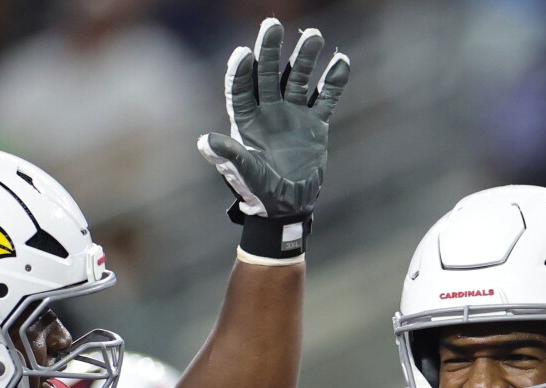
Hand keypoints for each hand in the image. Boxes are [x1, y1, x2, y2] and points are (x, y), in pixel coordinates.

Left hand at [197, 18, 350, 221]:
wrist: (288, 204)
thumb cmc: (259, 191)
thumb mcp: (243, 174)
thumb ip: (228, 155)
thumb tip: (204, 141)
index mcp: (245, 120)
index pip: (240, 88)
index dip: (241, 71)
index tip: (244, 52)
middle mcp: (268, 110)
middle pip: (268, 73)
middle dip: (270, 50)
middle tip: (272, 25)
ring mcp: (292, 113)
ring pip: (298, 79)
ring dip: (305, 58)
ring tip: (314, 36)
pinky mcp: (315, 123)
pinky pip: (324, 98)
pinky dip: (333, 82)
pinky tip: (341, 62)